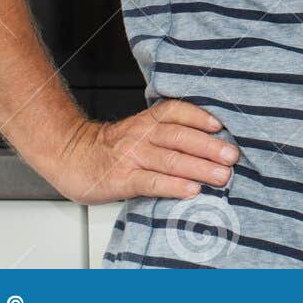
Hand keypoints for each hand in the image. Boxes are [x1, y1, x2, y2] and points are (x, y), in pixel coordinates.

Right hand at [34, 99, 239, 204]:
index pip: (178, 111)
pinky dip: (174, 186)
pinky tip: (191, 191)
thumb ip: (168, 133)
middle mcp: (142, 135)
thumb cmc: (112, 147)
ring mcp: (132, 157)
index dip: (200, 117)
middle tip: (233, 156)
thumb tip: (212, 144)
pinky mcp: (122, 179)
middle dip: (210, 146)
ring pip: (171, 159)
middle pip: (181, 137)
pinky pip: (152, 182)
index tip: (222, 126)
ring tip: (222, 176)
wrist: (70, 157)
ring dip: (200, 168)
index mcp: (148, 120)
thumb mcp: (140, 131)